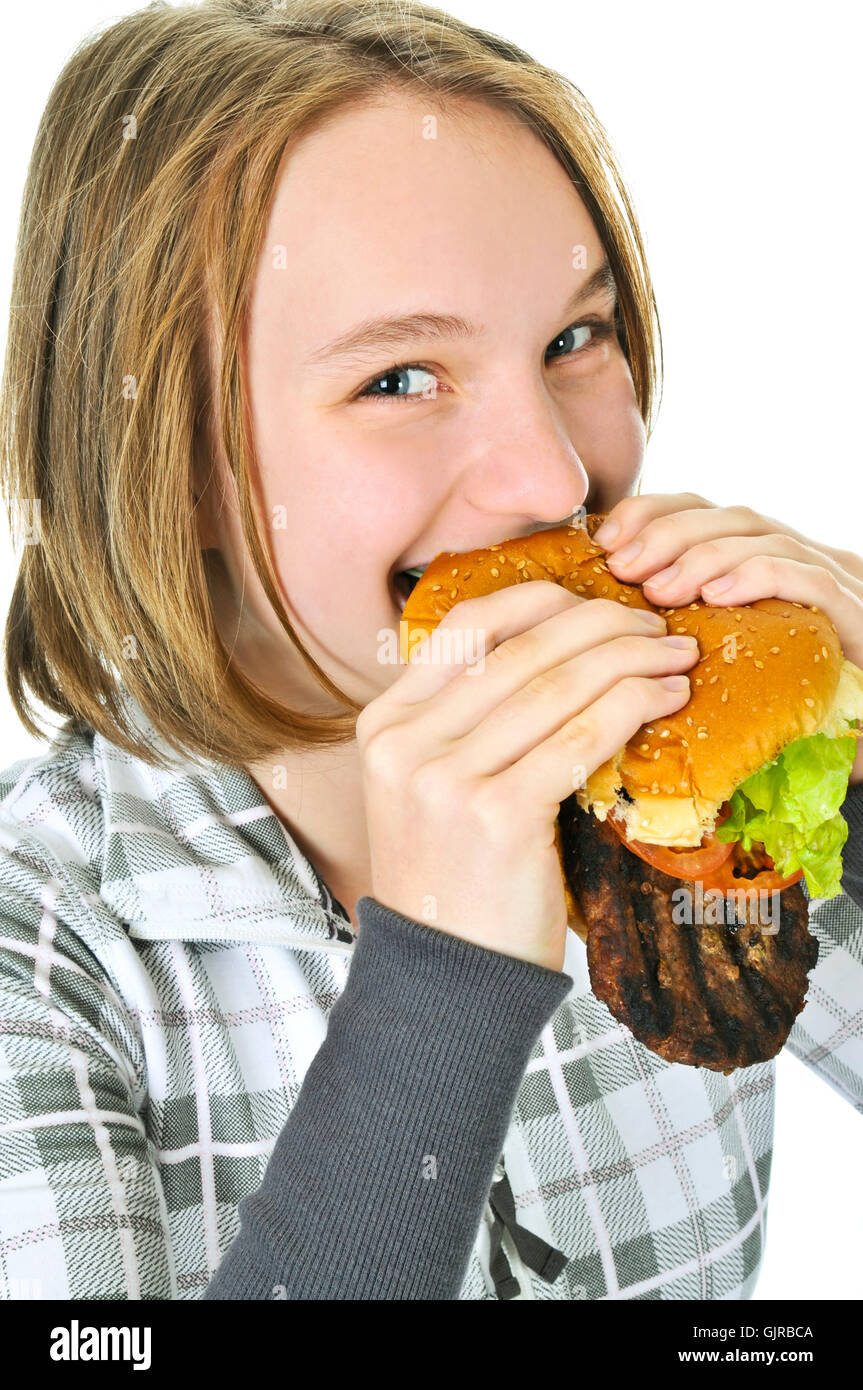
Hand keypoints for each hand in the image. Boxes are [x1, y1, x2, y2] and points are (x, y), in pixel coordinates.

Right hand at [356, 584, 698, 971]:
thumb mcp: (432, 790)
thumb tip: (557, 655)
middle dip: (604, 625)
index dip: (540, 600)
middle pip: (521, 648)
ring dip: (632, 659)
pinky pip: (580, 737)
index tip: (596, 603)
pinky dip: (634, 707)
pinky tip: (668, 700)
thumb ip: (469, 723)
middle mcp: (406, 742)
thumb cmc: (455, 884)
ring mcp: (445, 778)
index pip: (465, 626)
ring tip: (677, 658)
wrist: (445, 981)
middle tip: (657, 627)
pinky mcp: (496, 815)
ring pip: (558, 687)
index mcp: (385, 724)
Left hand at [592, 492, 862, 784]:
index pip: (706, 508)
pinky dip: (758, 577)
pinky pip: (808, 579)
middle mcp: (801, 558)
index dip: (652, 513)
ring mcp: (834, 580)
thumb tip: (611, 632)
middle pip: (729, 517)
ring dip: (703, 557)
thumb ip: (685, 635)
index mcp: (766, 559)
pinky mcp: (856, 613)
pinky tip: (716, 597)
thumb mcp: (730, 658)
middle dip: (667, 533)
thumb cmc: (794, 701)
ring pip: (764, 537)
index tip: (606, 540)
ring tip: (658, 590)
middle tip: (623, 567)